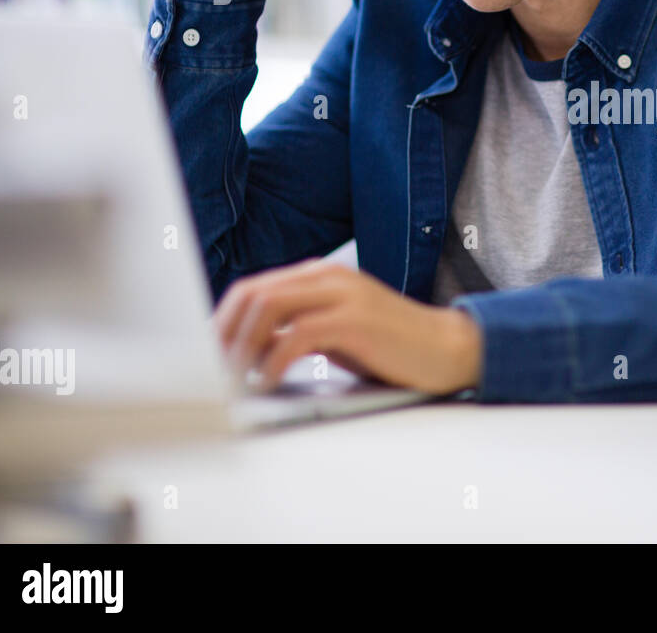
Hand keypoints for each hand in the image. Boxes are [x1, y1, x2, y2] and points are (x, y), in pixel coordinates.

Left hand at [211, 259, 482, 395]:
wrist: (446, 347)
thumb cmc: (391, 345)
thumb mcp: (335, 332)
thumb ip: (295, 331)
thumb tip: (246, 352)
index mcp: (320, 275)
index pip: (252, 288)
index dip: (222, 322)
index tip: (209, 355)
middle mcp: (328, 276)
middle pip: (252, 293)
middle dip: (224, 333)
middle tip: (215, 369)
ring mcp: (342, 294)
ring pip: (268, 307)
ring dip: (242, 346)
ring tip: (237, 377)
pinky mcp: (355, 320)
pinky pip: (296, 335)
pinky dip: (273, 361)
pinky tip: (268, 381)